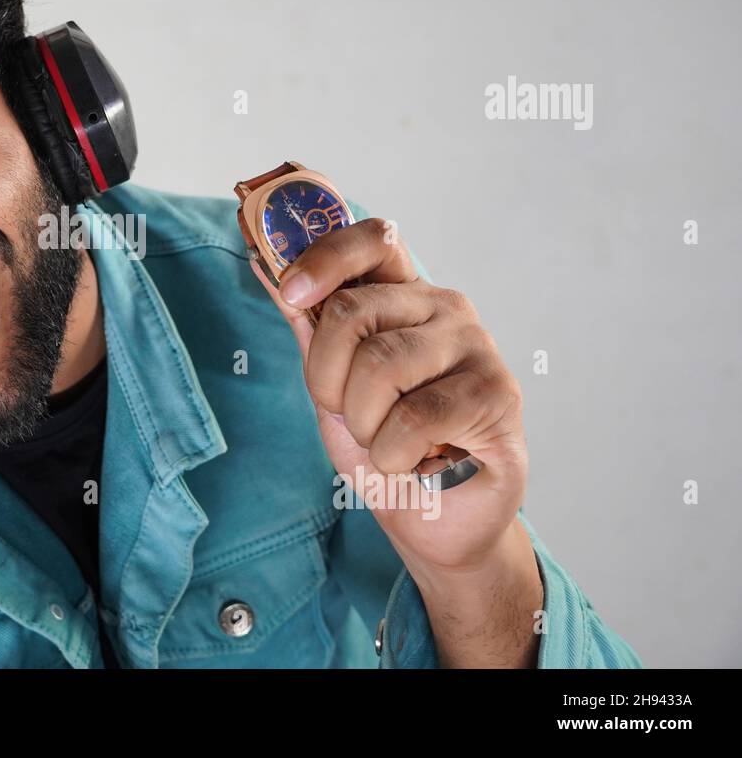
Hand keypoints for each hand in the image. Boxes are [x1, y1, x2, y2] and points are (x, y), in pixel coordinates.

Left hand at [248, 216, 529, 575]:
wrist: (436, 520)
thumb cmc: (386, 447)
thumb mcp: (331, 386)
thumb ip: (310, 327)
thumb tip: (262, 263)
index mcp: (403, 295)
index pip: (372, 241)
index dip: (325, 257)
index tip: (291, 292)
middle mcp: (444, 307)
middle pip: (352, 311)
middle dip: (327, 379)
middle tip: (350, 417)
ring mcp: (476, 346)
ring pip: (379, 364)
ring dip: (364, 423)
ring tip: (387, 443)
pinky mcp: (497, 392)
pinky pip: (414, 415)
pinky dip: (393, 453)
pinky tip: (414, 462)